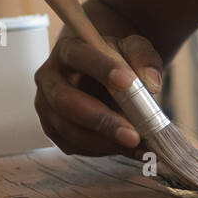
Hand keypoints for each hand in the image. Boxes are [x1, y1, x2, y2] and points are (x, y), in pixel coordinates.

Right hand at [33, 21, 164, 158]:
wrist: (102, 76)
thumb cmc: (116, 59)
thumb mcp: (133, 48)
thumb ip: (143, 58)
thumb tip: (151, 84)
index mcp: (68, 49)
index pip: (79, 56)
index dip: (101, 68)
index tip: (128, 82)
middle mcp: (50, 77)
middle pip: (65, 100)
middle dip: (101, 120)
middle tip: (133, 135)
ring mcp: (47, 105)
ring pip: (67, 128)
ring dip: (103, 141)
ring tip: (135, 145)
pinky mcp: (53, 128)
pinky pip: (71, 144)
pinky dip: (101, 150)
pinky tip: (127, 149)